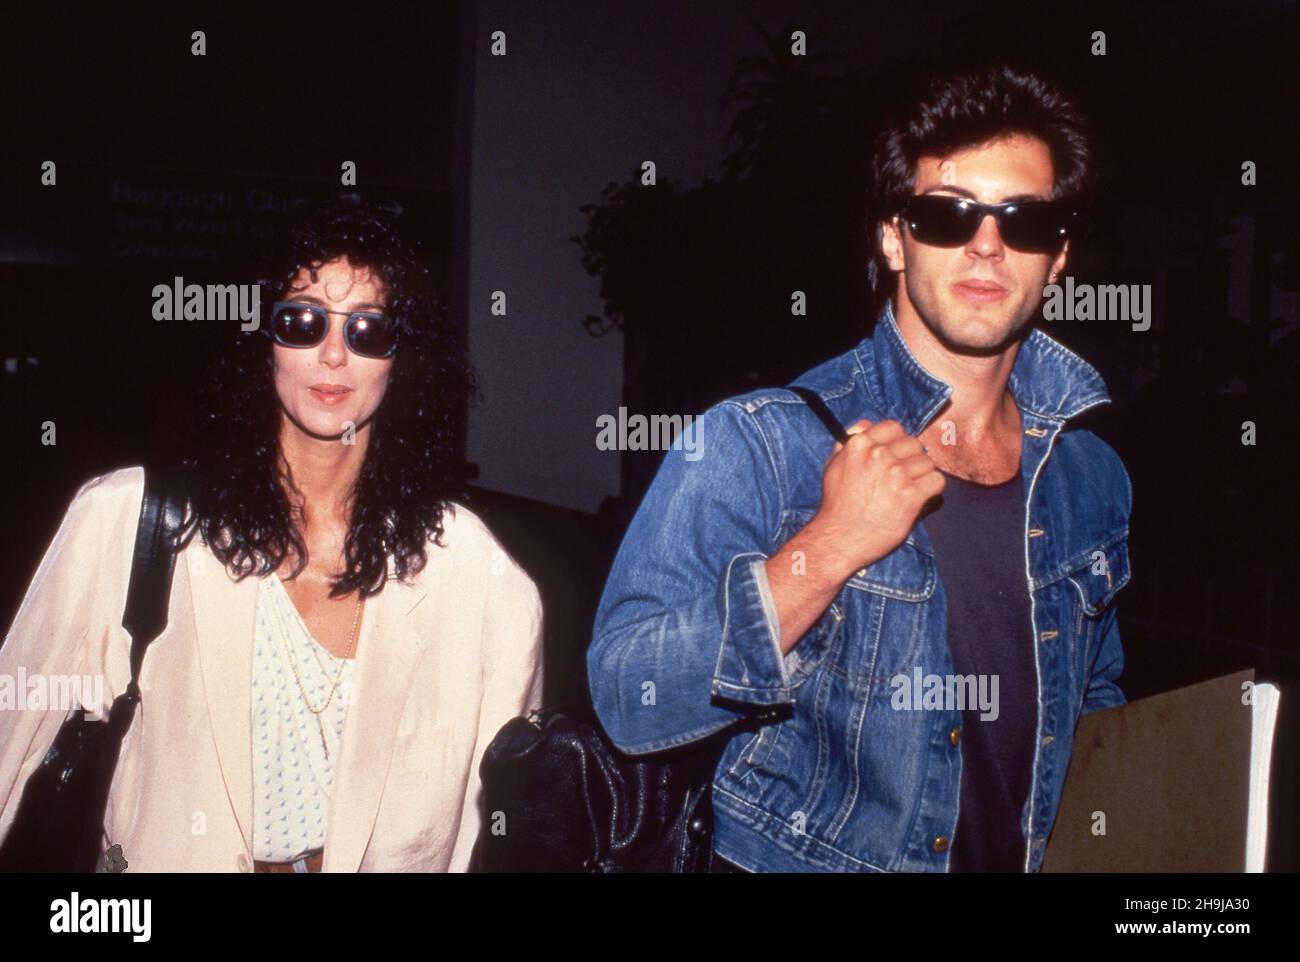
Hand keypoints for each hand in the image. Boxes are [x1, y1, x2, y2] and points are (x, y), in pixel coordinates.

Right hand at [806, 419, 943, 577]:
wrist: (839, 538)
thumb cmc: (836, 504)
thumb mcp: (833, 466)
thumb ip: (848, 443)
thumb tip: (865, 424)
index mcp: (860, 444)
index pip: (895, 428)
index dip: (898, 442)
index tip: (895, 457)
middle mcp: (879, 455)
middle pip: (914, 444)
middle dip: (911, 460)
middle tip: (903, 478)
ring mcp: (896, 474)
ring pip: (927, 463)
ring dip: (922, 476)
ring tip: (909, 491)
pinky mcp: (910, 495)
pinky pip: (937, 481)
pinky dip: (932, 490)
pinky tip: (919, 498)